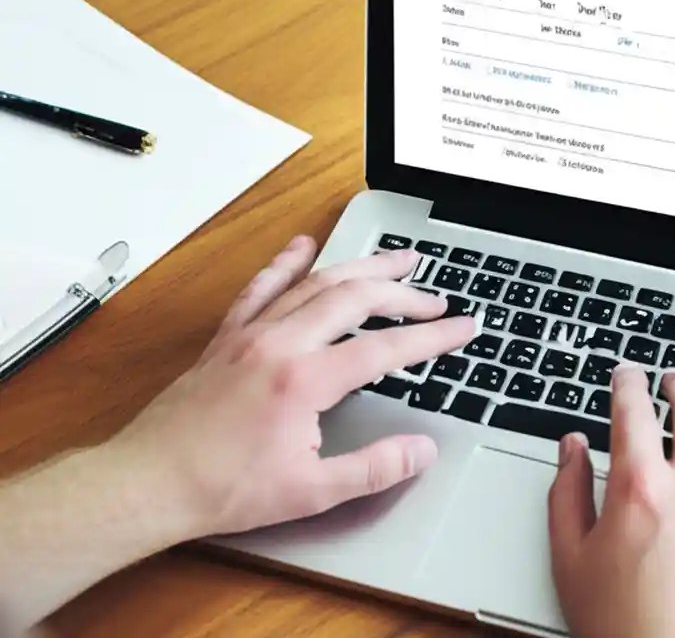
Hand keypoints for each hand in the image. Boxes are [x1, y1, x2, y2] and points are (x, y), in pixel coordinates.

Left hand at [105, 235, 475, 539]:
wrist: (147, 483)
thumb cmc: (222, 489)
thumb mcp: (312, 491)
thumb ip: (375, 468)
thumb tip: (422, 449)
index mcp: (304, 380)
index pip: (386, 348)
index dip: (432, 337)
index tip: (463, 328)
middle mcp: (278, 344)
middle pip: (354, 298)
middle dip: (402, 291)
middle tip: (435, 296)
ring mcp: (250, 335)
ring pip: (313, 282)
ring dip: (358, 267)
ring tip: (393, 258)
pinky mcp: (226, 338)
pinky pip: (261, 288)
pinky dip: (286, 264)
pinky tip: (303, 247)